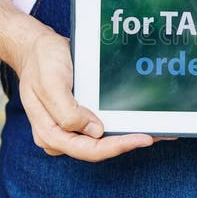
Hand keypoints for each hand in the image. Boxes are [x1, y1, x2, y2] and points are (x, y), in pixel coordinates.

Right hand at [16, 28, 166, 160]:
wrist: (36, 48)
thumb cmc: (42, 62)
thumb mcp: (50, 82)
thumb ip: (67, 110)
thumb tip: (95, 131)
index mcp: (49, 133)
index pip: (88, 149)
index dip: (117, 146)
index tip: (144, 138)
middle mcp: (61, 136)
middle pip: (99, 149)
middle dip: (128, 143)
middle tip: (160, 135)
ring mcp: (70, 128)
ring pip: (102, 141)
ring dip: (128, 136)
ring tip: (159, 131)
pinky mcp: (79, 118)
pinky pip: (102, 127)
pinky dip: (122, 125)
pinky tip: (140, 120)